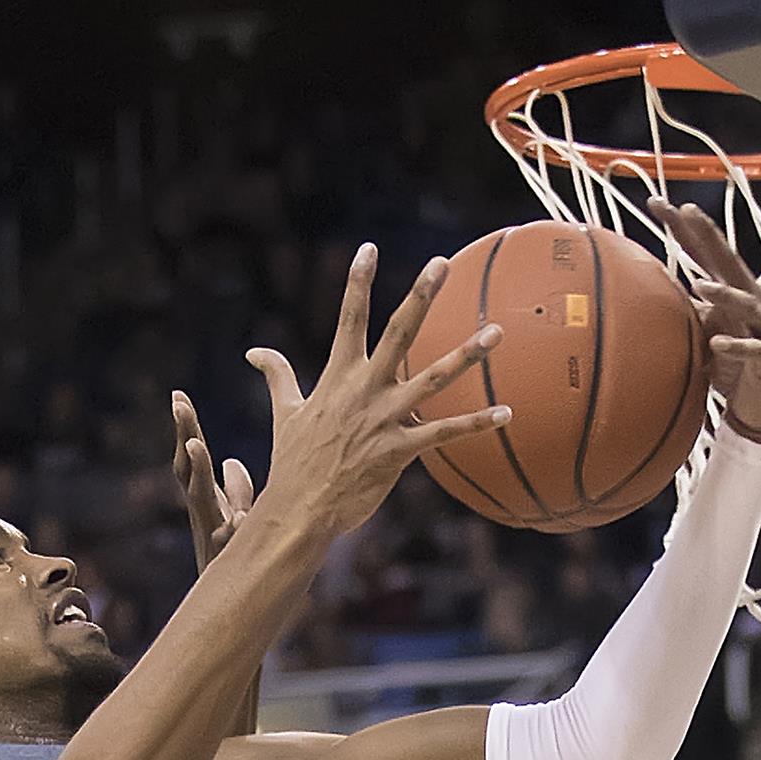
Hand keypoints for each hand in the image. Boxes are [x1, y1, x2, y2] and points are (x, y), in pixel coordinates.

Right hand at [171, 391, 254, 570]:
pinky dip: (229, 531)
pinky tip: (235, 520)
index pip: (190, 457)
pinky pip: (226, 544)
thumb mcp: (235, 517)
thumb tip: (233, 461)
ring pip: (201, 502)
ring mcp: (211, 536)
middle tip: (179, 404)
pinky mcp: (224, 562)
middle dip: (184, 435)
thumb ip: (235, 490)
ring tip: (198, 447)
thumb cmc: (233, 560)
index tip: (178, 395)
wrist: (230, 605)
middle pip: (187, 470)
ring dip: (198, 474)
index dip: (185, 428)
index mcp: (204, 500)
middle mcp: (202, 514)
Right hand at [244, 245, 509, 536]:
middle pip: (398, 333)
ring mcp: (384, 419)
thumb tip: (253, 351)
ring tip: (498, 332)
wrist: (299, 510)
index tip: (369, 248)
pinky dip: (476, 423)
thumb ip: (277, 375)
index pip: (349, 319)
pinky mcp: (400, 451)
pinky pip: (445, 433)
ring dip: (467, 355)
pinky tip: (506, 413)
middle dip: (420, 297)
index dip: (357, 282)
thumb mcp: (285, 412)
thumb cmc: (294, 461)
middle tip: (441, 264)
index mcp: (338, 376)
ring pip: (433, 380)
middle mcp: (364, 390)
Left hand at [647, 199, 760, 445]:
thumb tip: (636, 295)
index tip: (655, 202)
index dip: (682, 227)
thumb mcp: (702, 332)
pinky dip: (735, 347)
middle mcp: (750, 302)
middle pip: (728, 262)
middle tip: (687, 212)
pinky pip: (753, 350)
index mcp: (730, 292)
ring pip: (746, 303)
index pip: (703, 253)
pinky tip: (716, 345)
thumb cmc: (730, 364)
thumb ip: (682, 310)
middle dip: (708, 235)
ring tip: (699, 285)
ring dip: (723, 293)